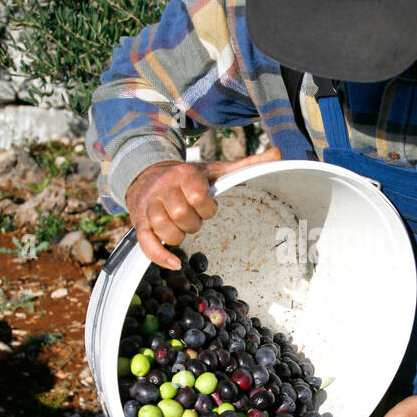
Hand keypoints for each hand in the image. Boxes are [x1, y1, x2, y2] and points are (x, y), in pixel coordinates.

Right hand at [125, 147, 282, 269]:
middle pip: (182, 216)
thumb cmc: (187, 176)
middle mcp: (164, 188)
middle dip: (194, 224)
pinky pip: (146, 242)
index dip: (207, 208)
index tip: (208, 207)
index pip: (199, 197)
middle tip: (195, 219)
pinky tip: (175, 264)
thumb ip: (245, 164)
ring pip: (164, 229)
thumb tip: (277, 153)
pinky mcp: (139, 221)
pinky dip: (159, 255)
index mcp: (185, 174)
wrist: (146, 172)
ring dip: (179, 237)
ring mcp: (149, 205)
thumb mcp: (215, 168)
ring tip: (182, 230)